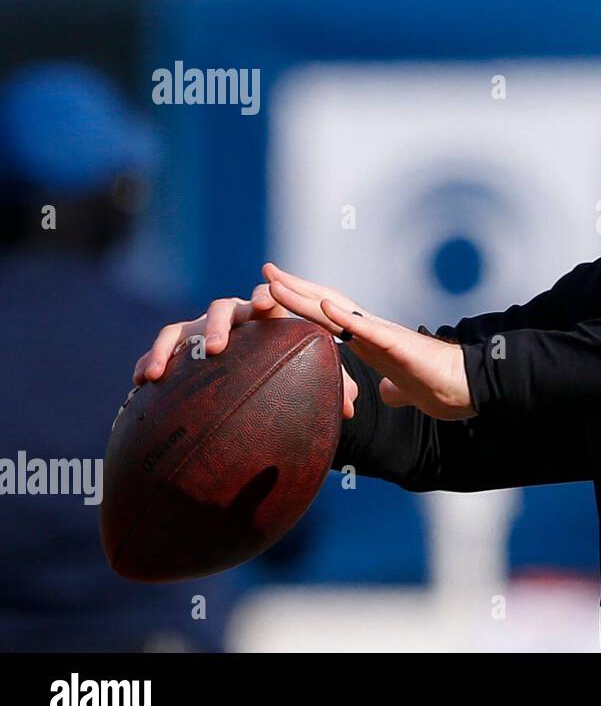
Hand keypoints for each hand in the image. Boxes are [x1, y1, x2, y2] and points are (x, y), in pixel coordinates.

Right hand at [131, 274, 359, 418]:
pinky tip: (141, 381)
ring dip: (170, 346)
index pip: (267, 297)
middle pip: (221, 309)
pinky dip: (149, 360)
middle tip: (216, 348)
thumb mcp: (313, 376)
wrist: (260, 374)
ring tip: (161, 371)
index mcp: (267, 317)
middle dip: (217, 325)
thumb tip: (354, 409)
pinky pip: (161, 349)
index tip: (266, 305)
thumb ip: (333, 384)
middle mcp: (233, 320)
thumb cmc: (293, 371)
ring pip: (182, 327)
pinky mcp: (180, 349)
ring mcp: (202, 331)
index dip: (266, 296)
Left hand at [264, 262, 474, 420]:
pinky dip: (344, 317)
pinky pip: (367, 329)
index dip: (303, 302)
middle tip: (267, 271)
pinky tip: (325, 306)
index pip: (331, 316)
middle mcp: (373, 332)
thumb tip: (385, 392)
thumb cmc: (439, 385)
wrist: (467, 387)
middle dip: (295, 289)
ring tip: (279, 284)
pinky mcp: (400, 346)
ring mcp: (385, 336)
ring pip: (339, 312)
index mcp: (371, 341)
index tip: (276, 289)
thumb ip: (391, 386)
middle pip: (328, 304)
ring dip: (307, 298)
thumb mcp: (403, 387)